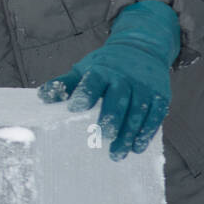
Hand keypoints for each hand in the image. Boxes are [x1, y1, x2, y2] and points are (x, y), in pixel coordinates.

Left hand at [37, 0, 179, 160]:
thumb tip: (42, 97)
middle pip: (119, 98)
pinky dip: (146, 132)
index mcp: (103, 70)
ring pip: (138, 111)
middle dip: (111, 118)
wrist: (142, 49)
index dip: (85, 93)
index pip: (94, 81)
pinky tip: (137, 147)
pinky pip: (155, 115)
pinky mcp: (160, 96)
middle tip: (102, 137)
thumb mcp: (84, 68)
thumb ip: (65, 83)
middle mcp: (125, 77)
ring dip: (129, 134)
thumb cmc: (106, 66)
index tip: (76, 107)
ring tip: (117, 154)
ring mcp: (145, 87)